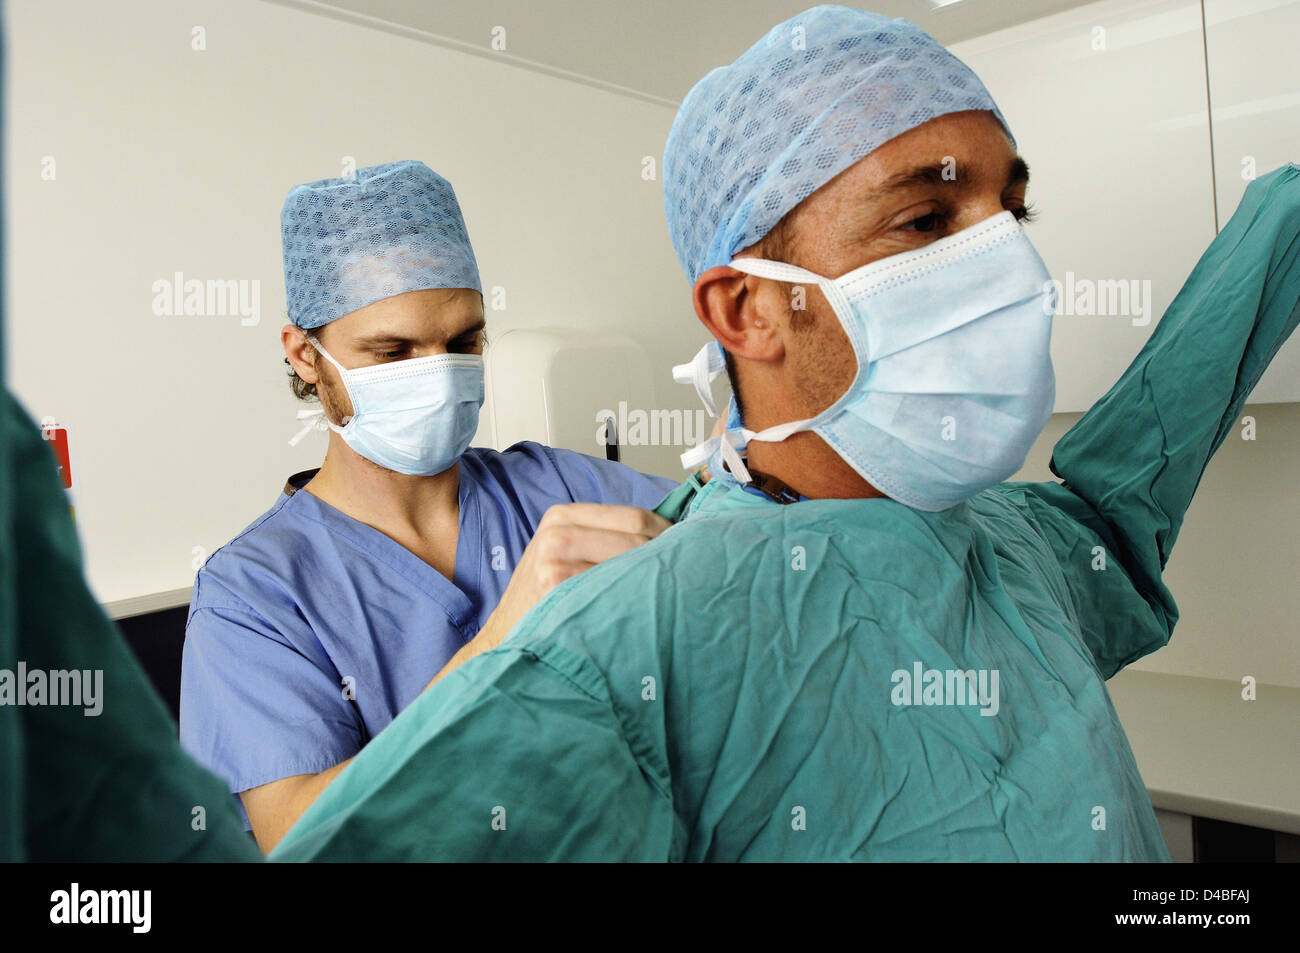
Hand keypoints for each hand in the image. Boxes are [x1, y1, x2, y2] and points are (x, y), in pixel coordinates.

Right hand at [426, 503, 670, 686]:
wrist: (506, 635)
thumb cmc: (542, 598)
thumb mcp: (564, 552)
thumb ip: (603, 537)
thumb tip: (671, 534)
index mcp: (562, 516)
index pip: (635, 516)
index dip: (668, 533)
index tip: (686, 549)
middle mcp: (558, 534)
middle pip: (637, 537)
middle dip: (666, 556)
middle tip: (686, 576)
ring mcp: (555, 561)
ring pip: (631, 563)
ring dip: (656, 579)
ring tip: (670, 594)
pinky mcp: (557, 589)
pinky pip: (616, 589)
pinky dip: (636, 599)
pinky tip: (646, 611)